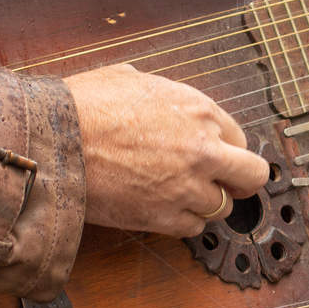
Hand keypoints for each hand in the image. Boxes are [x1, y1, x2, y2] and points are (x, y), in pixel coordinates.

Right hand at [65, 64, 269, 235]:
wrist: (56, 142)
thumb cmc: (84, 106)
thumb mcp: (131, 79)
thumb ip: (164, 95)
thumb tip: (164, 101)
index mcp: (199, 110)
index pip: (241, 139)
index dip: (226, 148)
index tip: (216, 155)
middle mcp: (203, 150)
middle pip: (252, 177)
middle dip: (241, 180)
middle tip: (225, 182)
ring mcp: (187, 187)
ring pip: (223, 208)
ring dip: (205, 202)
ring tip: (179, 193)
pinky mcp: (165, 217)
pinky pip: (192, 228)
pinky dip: (182, 221)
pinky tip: (163, 207)